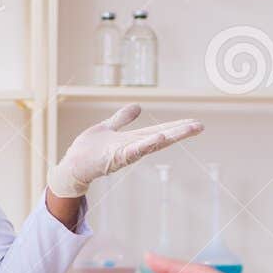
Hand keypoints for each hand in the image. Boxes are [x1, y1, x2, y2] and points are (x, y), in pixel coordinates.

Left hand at [46, 104, 201, 198]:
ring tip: (186, 129)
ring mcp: (126, 154)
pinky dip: (146, 144)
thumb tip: (138, 106)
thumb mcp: (108, 128)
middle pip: (161, 137)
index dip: (177, 127)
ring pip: (151, 143)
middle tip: (200, 126)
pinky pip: (133, 151)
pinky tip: (159, 137)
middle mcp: (133, 147)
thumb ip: (122, 119)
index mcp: (133, 140)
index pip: (160, 131)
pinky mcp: (115, 158)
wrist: (72, 166)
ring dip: (169, 137)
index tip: (196, 123)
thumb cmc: (89, 150)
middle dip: (180, 132)